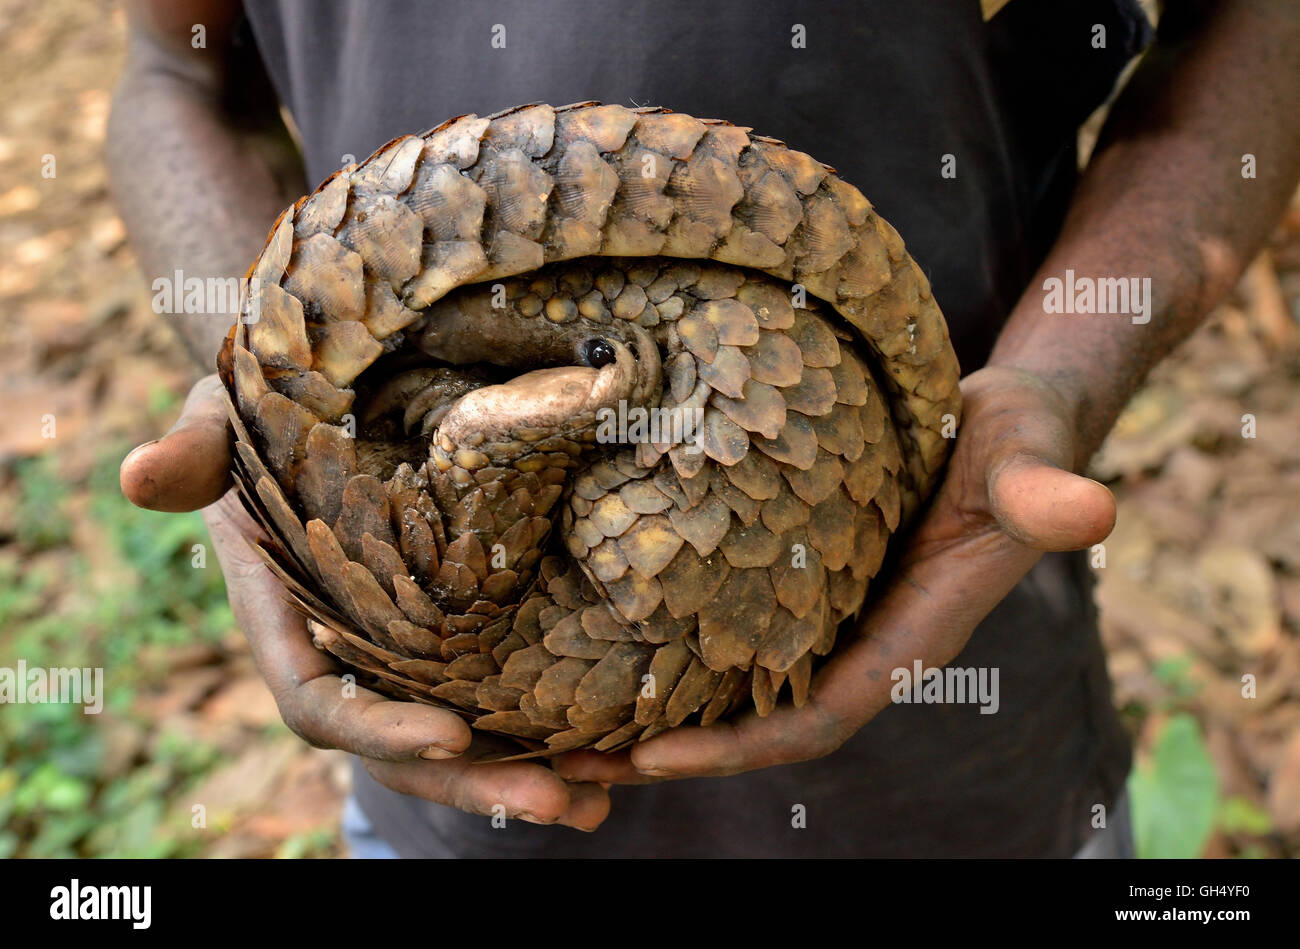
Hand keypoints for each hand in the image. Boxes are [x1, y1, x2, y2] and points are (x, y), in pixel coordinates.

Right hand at [121, 375, 609, 830]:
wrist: (322, 402)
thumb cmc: (263, 410)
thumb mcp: (219, 418)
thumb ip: (192, 453)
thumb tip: (142, 475)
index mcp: (290, 624)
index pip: (324, 704)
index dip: (381, 728)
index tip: (455, 734)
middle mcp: (353, 655)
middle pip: (410, 746)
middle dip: (480, 782)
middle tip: (566, 803)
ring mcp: (409, 652)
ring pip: (468, 734)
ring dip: (535, 771)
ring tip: (610, 792)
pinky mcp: (460, 630)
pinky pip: (503, 690)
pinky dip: (551, 723)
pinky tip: (617, 747)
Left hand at [554, 366, 1116, 783]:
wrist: (1003, 420)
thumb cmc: (1014, 439)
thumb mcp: (1027, 456)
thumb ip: (1044, 489)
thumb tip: (1090, 507)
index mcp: (908, 637)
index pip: (818, 717)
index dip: (739, 746)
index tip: (654, 757)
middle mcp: (859, 640)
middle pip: (756, 721)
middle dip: (671, 748)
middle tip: (569, 759)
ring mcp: (827, 616)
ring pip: (733, 685)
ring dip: (656, 709)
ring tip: (559, 718)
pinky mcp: (803, 582)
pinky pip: (730, 634)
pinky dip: (673, 653)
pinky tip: (604, 640)